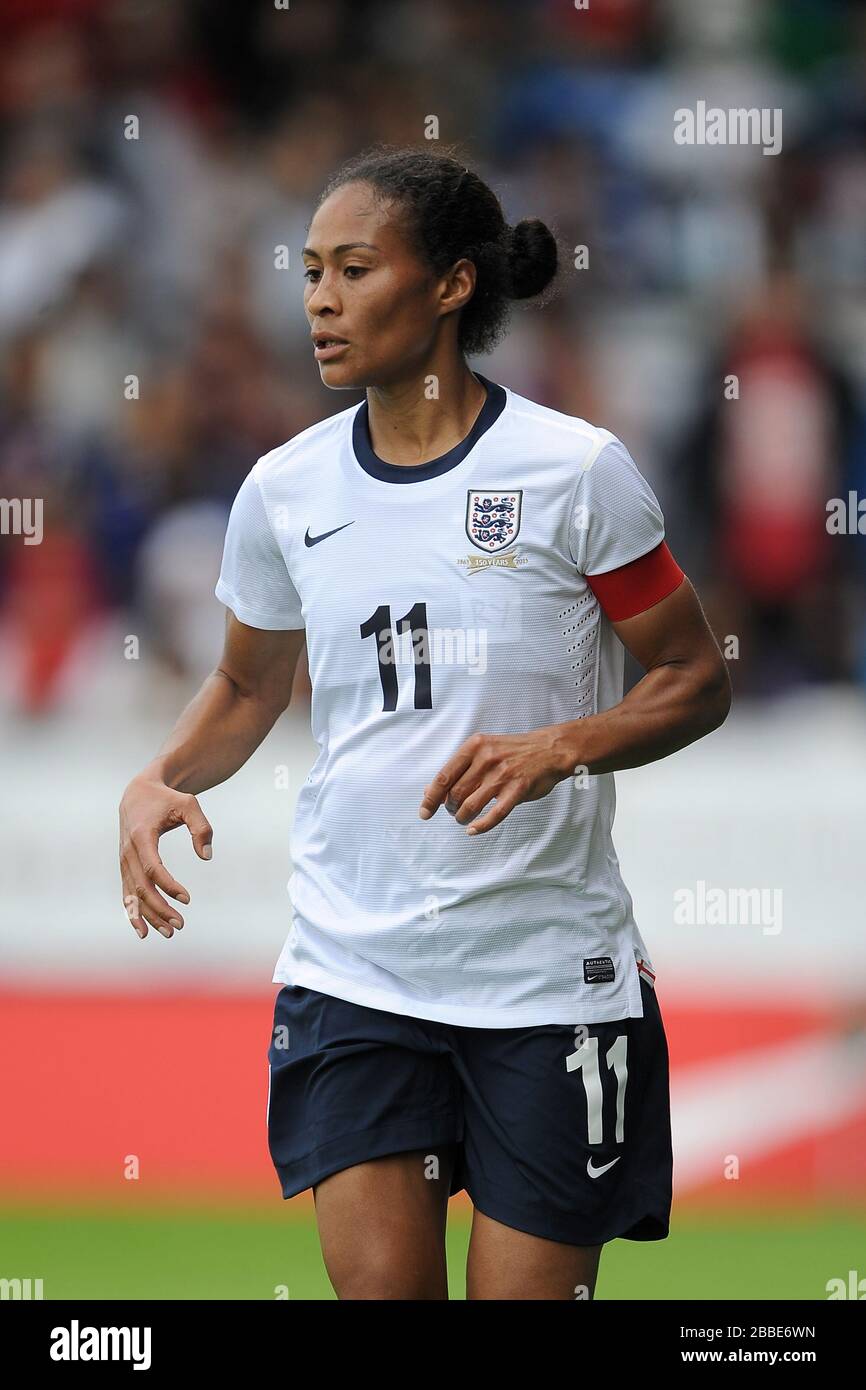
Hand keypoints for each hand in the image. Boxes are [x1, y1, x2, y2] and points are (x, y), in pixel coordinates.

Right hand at [119, 774, 212, 938]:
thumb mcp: (189, 804)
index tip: (188, 899)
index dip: (169, 886)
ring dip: (149, 916)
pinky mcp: (124, 867)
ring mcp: (123, 861)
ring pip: (132, 895)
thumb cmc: (167, 799)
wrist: (138, 793)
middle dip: (160, 909)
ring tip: (170, 933)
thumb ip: (201, 827)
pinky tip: (144, 931)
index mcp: (141, 836)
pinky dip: (133, 913)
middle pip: (141, 887)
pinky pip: (126, 893)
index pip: (153, 868)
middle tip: (181, 925)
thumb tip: (207, 855)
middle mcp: (128, 851)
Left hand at [418, 728, 573, 835]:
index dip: (431, 798)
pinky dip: (481, 826)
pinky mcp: (518, 789)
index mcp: (474, 747)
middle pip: (455, 794)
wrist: (549, 749)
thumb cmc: (511, 752)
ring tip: (464, 819)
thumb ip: (458, 770)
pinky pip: (495, 814)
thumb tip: (429, 792)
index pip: (443, 777)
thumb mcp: (482, 751)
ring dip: (463, 817)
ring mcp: (503, 774)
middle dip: (450, 808)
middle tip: (454, 811)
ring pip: (471, 805)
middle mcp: (486, 759)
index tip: (424, 813)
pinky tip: (474, 829)